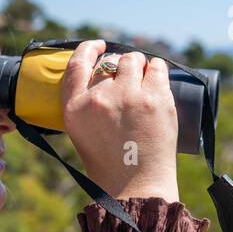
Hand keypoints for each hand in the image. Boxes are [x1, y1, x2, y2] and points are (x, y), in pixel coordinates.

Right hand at [59, 40, 179, 202]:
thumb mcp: (81, 133)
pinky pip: (157, 66)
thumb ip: (86, 105)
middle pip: (110, 62)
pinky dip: (157, 69)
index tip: (99, 45)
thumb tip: (103, 77)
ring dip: (138, 65)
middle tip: (127, 80)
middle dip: (119, 66)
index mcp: (75, 108)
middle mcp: (100, 98)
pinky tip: (156, 76)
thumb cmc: (110, 164)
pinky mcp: (157, 98)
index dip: (89, 49)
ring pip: (133, 60)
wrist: (137, 186)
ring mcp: (129, 96)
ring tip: (143, 80)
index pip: (77, 63)